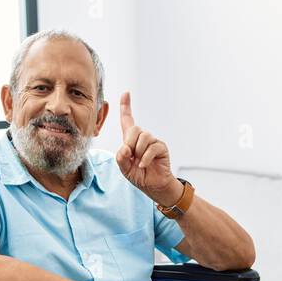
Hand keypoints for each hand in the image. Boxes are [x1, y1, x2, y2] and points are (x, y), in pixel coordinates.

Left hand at [114, 91, 180, 206]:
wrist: (154, 187)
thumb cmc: (139, 176)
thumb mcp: (124, 168)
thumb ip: (121, 157)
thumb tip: (126, 147)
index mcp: (131, 140)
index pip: (128, 120)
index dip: (126, 107)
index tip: (126, 93)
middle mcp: (142, 138)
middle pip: (134, 128)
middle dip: (130, 142)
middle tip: (131, 156)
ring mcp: (153, 142)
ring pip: (144, 137)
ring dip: (138, 152)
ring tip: (139, 163)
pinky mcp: (161, 148)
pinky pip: (152, 147)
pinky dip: (145, 158)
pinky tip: (144, 165)